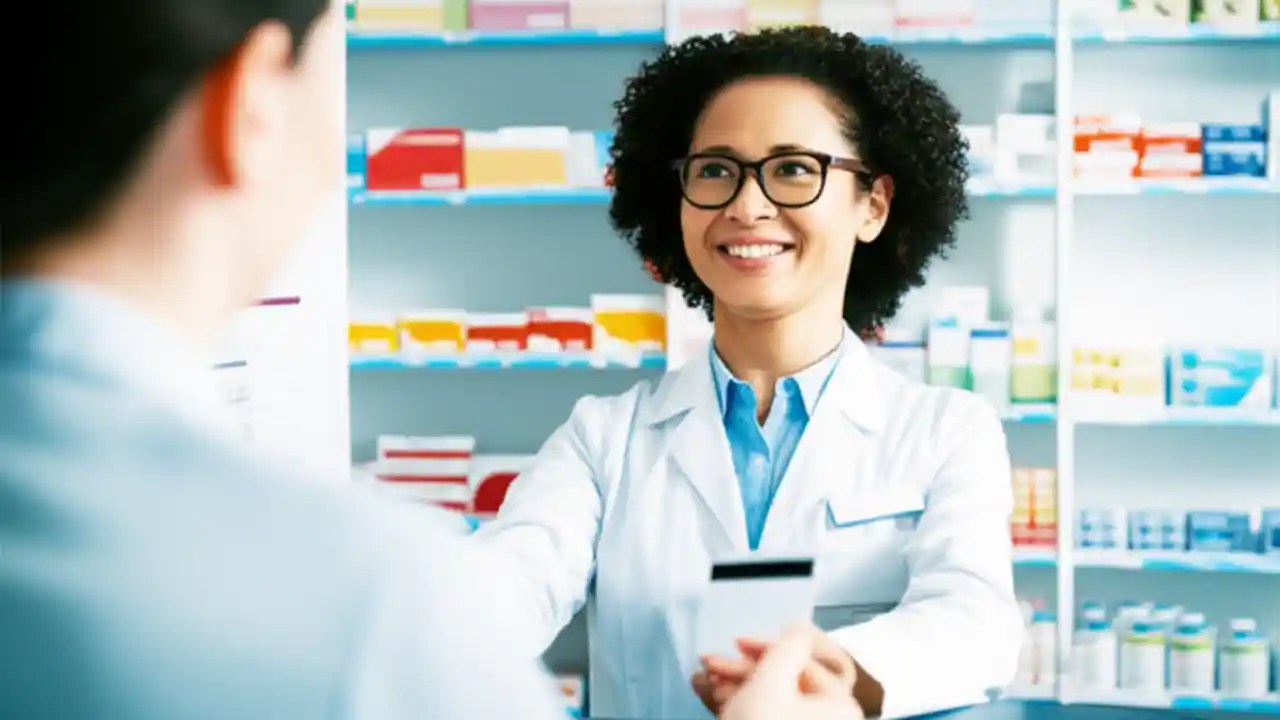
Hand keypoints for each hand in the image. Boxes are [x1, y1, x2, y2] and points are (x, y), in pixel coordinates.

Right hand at [713, 622, 864, 719]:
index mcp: (840, 705)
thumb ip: (786, 647)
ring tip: (705, 681)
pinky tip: (713, 696)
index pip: (805, 660)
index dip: (766, 646)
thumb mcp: (770, 682)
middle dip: (743, 668)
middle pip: (785, 680)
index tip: (736, 643)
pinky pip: (764, 717)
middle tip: (712, 663)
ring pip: (770, 700)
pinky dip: (739, 705)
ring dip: (735, 685)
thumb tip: (799, 626)